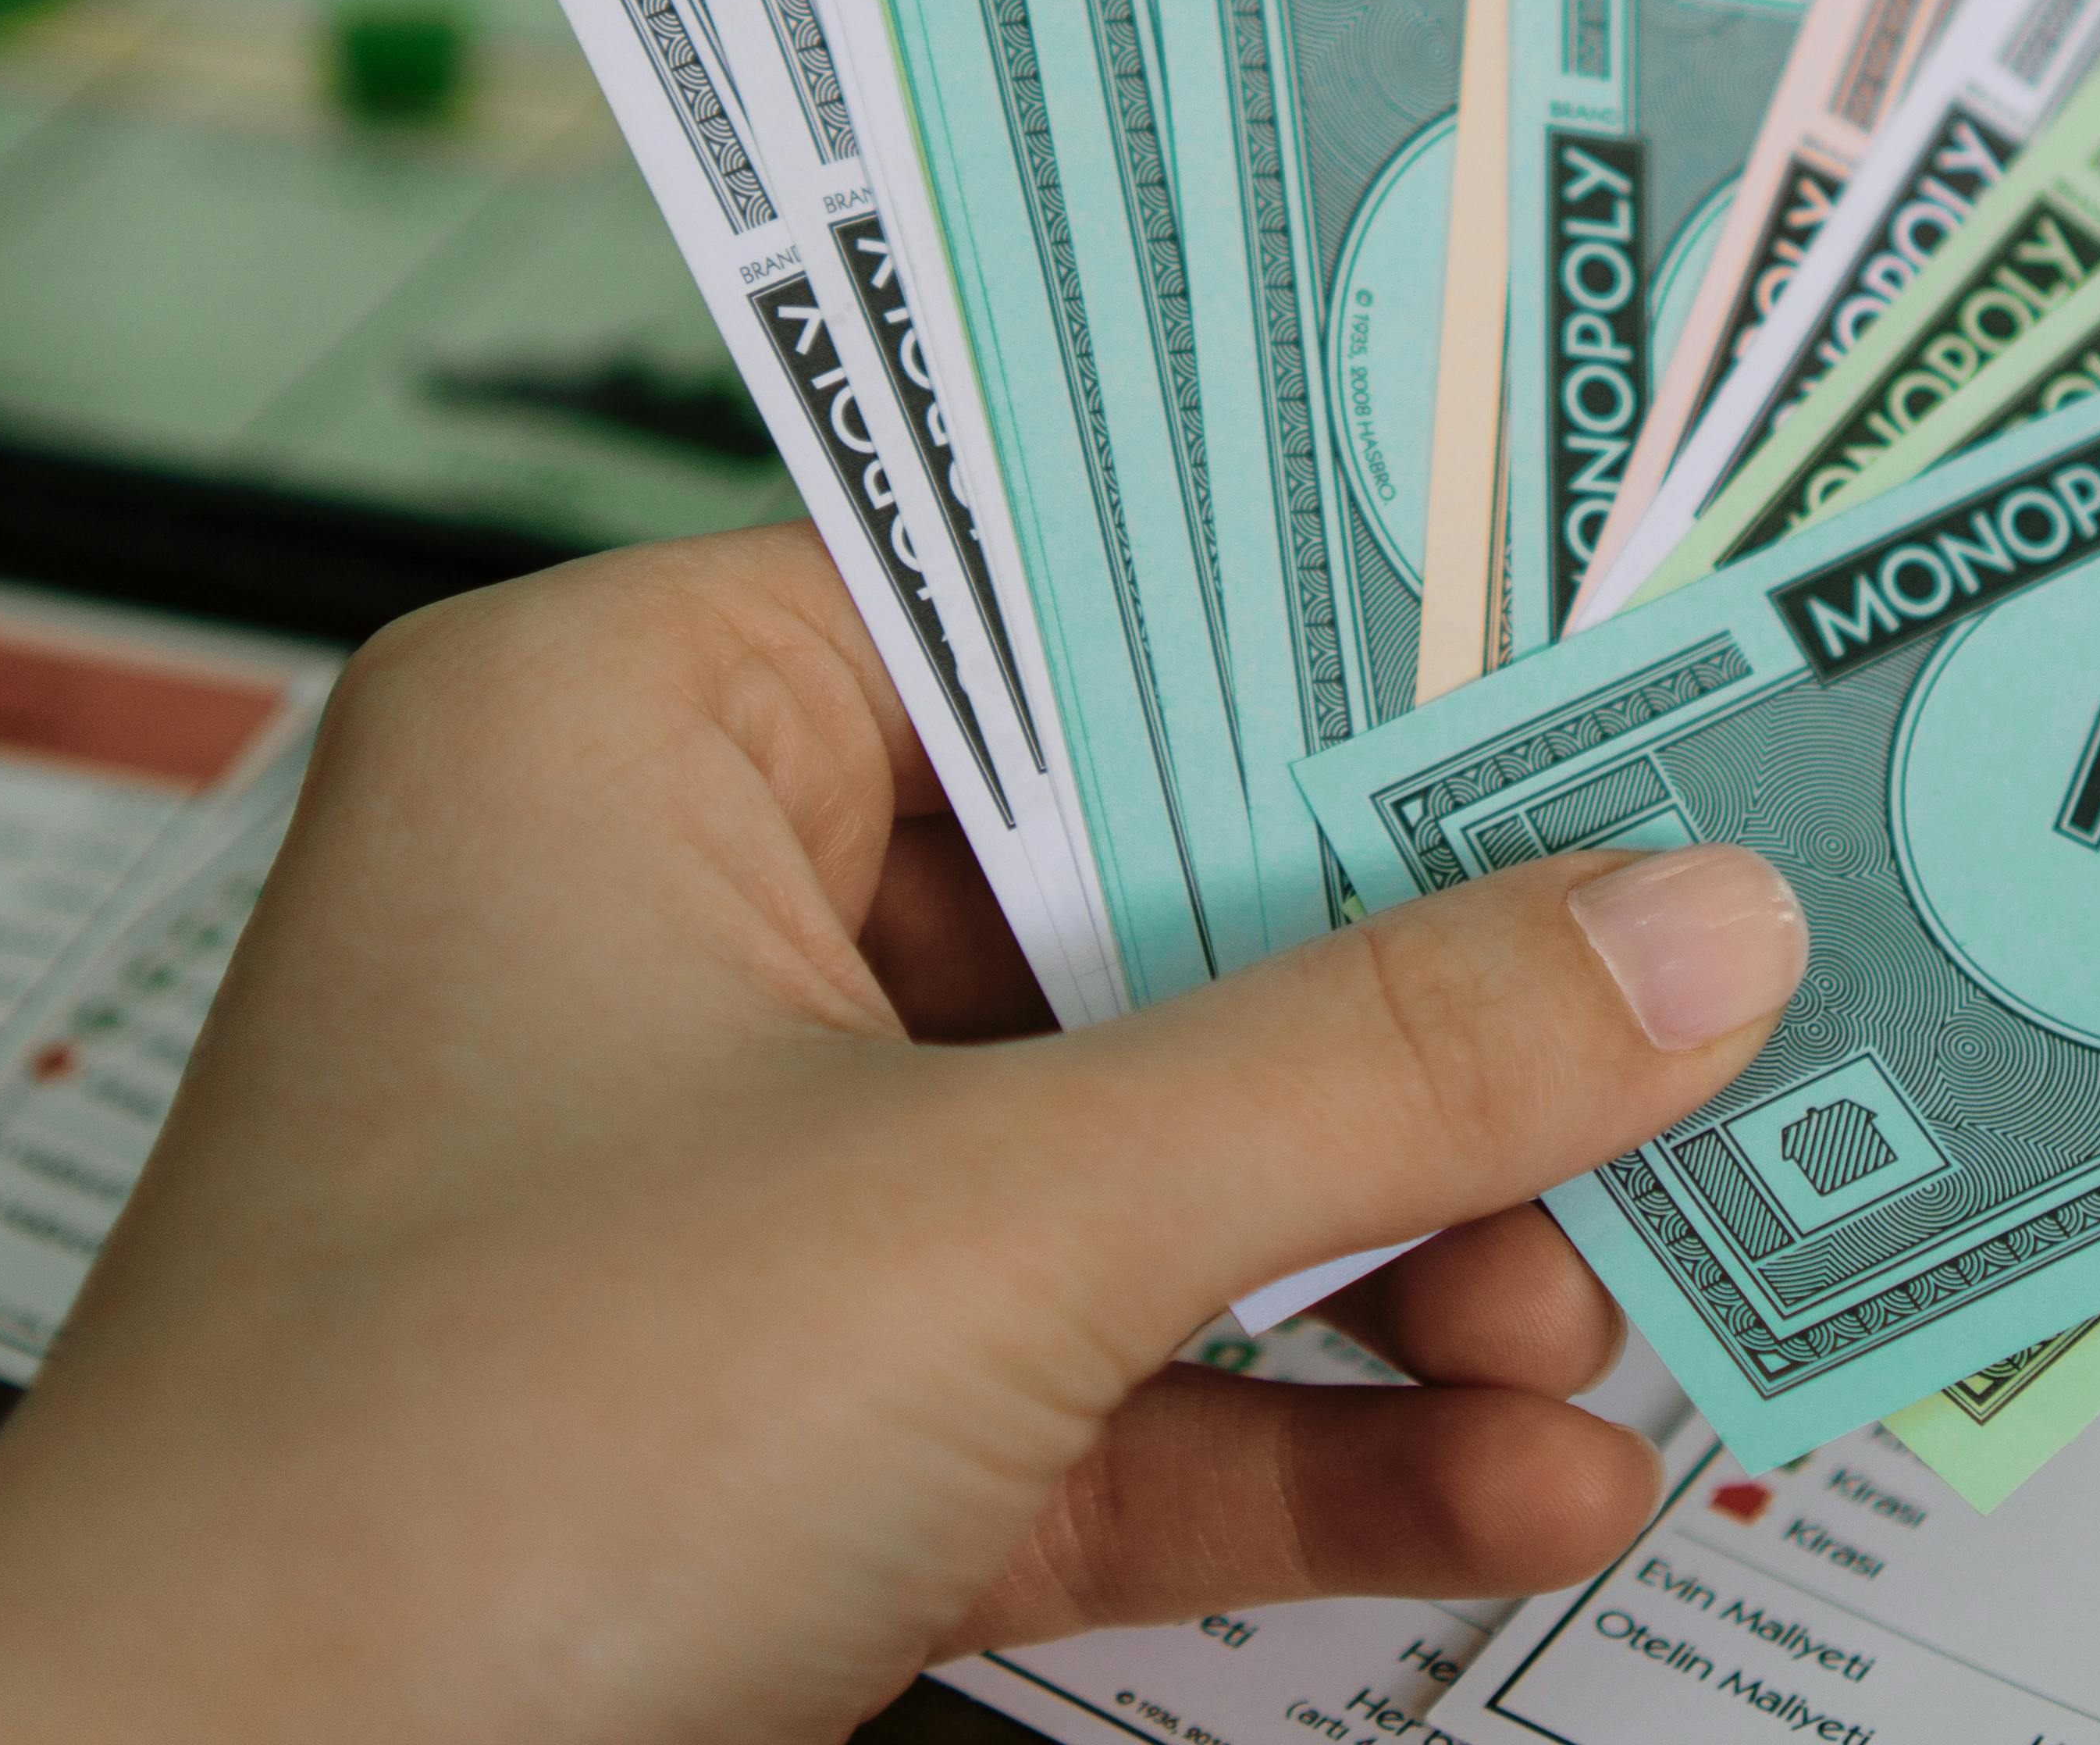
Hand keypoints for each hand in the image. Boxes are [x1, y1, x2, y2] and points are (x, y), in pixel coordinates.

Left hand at [0, 526, 1807, 1744]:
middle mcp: (664, 929)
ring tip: (1622, 1309)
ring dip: (1397, 1253)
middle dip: (1422, 1030)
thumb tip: (1677, 935)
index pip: (1054, 600)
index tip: (1603, 680)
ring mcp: (731, 1197)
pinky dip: (1298, 1435)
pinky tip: (1521, 1469)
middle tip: (1683, 1034)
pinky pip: (1097, 1383)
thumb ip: (1368, 1072)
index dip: (1341, 650)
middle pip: (1139, 903)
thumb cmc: (416, 1498)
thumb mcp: (984, 1229)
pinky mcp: (788, 1432)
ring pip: (1139, 1162)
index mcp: (616, 737)